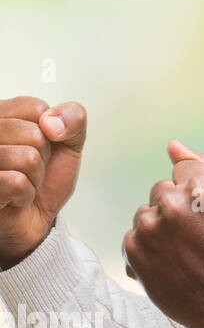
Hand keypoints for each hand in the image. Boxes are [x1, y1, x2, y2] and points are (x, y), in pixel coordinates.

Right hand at [0, 97, 87, 266]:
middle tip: (30, 169)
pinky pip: (16, 182)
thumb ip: (73, 119)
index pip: (36, 108)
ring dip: (35, 177)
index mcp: (3, 116)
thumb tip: (52, 121)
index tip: (39, 146)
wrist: (34, 219)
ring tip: (23, 182)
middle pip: (34, 134)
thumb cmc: (45, 180)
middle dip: (43, 157)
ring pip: (27, 158)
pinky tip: (15, 197)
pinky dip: (25, 193)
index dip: (49, 132)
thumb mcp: (69, 144)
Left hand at [123, 140, 203, 327]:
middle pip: (162, 190)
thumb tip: (173, 147)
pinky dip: (147, 248)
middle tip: (197, 235)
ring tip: (183, 250)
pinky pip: (133, 236)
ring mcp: (150, 229)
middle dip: (176, 207)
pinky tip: (170, 262)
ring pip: (145, 212)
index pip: (183, 170)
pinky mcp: (133, 252)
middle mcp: (173, 205)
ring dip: (159, 227)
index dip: (197, 193)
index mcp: (202, 189)